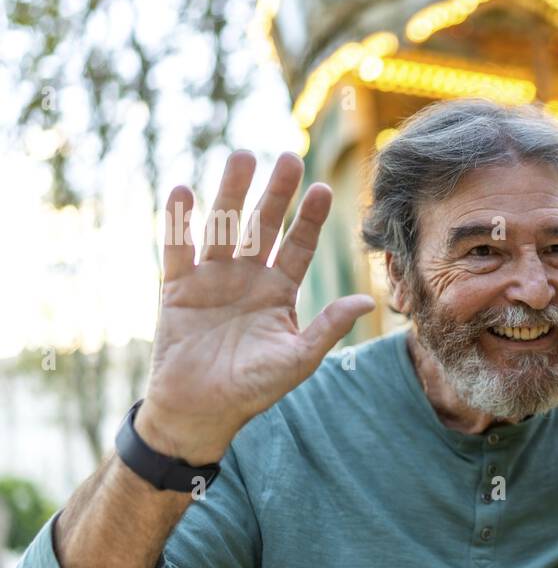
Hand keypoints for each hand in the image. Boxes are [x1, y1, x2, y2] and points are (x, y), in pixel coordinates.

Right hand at [136, 151, 375, 463]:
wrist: (201, 411)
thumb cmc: (253, 389)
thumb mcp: (298, 359)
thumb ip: (328, 327)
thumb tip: (368, 301)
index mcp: (279, 292)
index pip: (299, 246)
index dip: (310, 219)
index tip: (324, 189)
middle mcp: (248, 278)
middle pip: (263, 226)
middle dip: (275, 193)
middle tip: (288, 157)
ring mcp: (212, 279)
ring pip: (224, 227)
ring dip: (231, 193)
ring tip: (241, 156)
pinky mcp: (178, 287)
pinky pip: (178, 248)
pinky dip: (179, 221)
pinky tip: (184, 190)